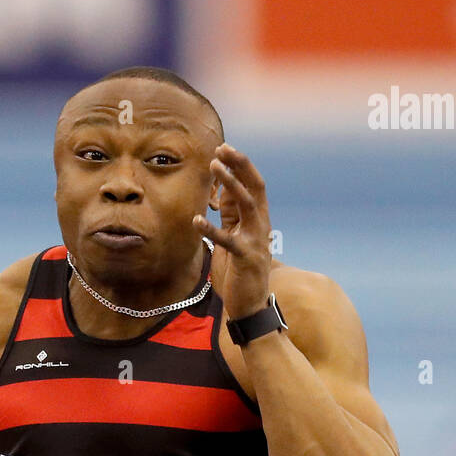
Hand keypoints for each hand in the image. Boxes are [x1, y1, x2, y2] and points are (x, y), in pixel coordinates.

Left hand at [194, 142, 272, 321]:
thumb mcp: (233, 238)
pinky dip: (211, 229)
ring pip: (247, 204)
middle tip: (222, 148)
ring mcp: (255, 241)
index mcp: (257, 220)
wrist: (249, 306)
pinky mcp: (245, 258)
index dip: (239, 166)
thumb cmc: (239, 272)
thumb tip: (221, 192)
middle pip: (254, 186)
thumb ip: (230, 217)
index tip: (222, 149)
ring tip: (214, 167)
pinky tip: (196, 221)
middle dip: (239, 165)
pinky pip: (228, 240)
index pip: (252, 185)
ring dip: (230, 184)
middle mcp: (260, 226)